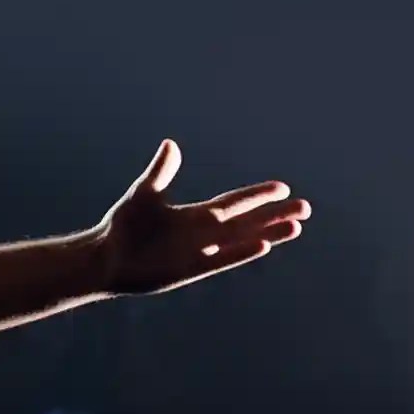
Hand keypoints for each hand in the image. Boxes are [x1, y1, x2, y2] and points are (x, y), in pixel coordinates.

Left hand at [95, 139, 310, 295]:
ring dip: (268, 233)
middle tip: (306, 208)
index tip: (283, 187)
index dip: (257, 195)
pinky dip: (242, 253)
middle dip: (275, 214)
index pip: (234, 202)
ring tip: (297, 227)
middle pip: (247, 221)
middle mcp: (203, 232)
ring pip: (242, 240)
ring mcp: (201, 251)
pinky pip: (223, 260)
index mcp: (194, 214)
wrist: (107, 258)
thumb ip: (161, 172)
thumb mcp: (143, 195)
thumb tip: (171, 144)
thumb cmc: (122, 225)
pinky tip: (264, 246)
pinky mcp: (192, 269)